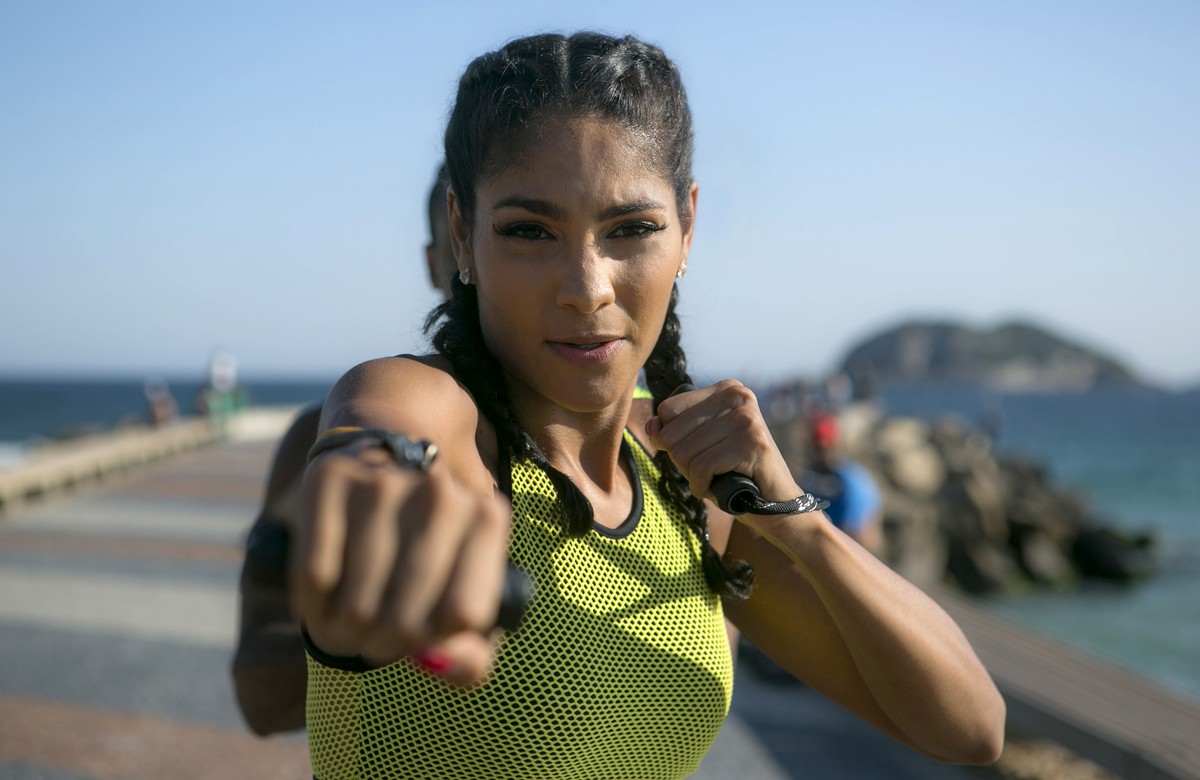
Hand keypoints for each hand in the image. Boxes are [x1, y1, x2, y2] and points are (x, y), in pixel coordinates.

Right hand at [289, 446, 511, 685]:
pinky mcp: (329, 480)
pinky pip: (314, 578)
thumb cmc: (427, 550)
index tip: (422, 636)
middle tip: (374, 639)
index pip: (463, 616)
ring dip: (345, 632)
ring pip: (356, 606)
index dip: (436, 642)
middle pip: (405, 620)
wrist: (384, 465)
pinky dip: (314, 605)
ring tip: (348, 622)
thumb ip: (470, 652)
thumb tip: (447, 668)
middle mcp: (440, 494)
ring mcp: (383, 483)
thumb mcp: (462, 598)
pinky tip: (324, 599)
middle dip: (383, 646)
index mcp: (485, 518)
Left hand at [646, 381, 802, 521]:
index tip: (699, 451)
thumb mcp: (700, 445)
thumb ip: (675, 431)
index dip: (672, 440)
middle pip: (672, 434)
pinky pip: (701, 468)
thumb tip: (651, 426)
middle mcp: (737, 396)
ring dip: (694, 477)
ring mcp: (746, 419)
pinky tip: (720, 488)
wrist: (777, 503)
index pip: (667, 410)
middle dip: (683, 462)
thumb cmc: (734, 473)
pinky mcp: (752, 444)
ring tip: (719, 477)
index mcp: (725, 389)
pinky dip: (702, 487)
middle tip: (711, 469)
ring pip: (684, 453)